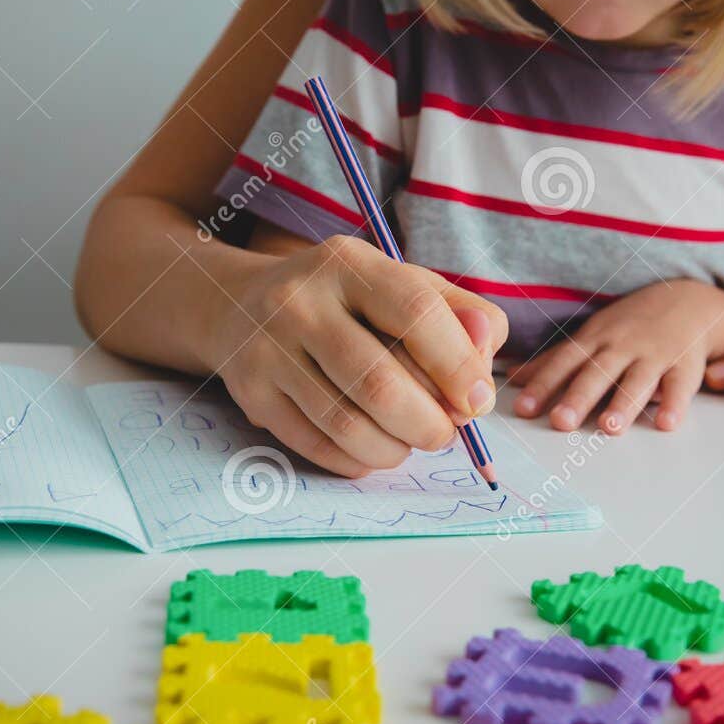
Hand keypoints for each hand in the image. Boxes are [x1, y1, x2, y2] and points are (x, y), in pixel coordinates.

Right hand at [209, 234, 508, 476]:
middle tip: (446, 433)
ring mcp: (268, 349)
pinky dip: (359, 460)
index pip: (415, 312)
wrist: (241, 305)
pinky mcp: (251, 394)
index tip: (477, 403)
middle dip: (429, 424)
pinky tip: (374, 448)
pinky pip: (317, 446)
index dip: (457, 365)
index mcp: (349, 263)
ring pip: (347, 424)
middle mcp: (300, 301)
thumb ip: (461, 317)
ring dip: (396, 448)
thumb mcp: (404, 285)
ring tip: (410, 440)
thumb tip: (482, 370)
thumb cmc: (348, 302)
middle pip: (379, 382)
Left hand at [507, 280, 723, 433]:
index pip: (564, 363)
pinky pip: (680, 386)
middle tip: (560, 423)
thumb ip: (554, 361)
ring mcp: (654, 354)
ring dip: (623, 404)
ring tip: (609, 428)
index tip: (522, 409)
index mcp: (595, 341)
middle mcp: (622, 347)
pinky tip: (666, 424)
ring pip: (637, 381)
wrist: (687, 299)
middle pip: (597, 373)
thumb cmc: (629, 325)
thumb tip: (513, 378)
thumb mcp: (590, 335)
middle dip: (578, 397)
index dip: (543, 385)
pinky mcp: (684, 364)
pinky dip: (675, 404)